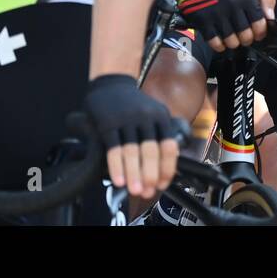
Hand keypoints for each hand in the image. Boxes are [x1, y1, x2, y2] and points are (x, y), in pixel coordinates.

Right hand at [83, 74, 180, 199]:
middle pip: (151, 151)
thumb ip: (159, 134)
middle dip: (151, 174)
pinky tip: (118, 180)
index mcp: (161, 117)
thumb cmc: (133, 105)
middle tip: (148, 192)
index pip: (169, 146)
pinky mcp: (107, 124)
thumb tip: (163, 168)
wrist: (110, 85)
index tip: (164, 183)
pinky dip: (117, 166)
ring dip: (134, 174)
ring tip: (135, 190)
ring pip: (132, 152)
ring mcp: (126, 120)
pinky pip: (113, 148)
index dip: (168, 167)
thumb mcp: (153, 113)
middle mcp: (146, 118)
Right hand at [173, 0, 274, 51]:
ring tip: (232, 37)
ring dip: (233, 43)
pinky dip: (220, 45)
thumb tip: (271, 18)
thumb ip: (266, 1)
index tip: (257, 33)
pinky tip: (220, 40)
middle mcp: (233, 5)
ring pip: (232, 42)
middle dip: (246, 40)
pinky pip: (216, 43)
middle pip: (246, 36)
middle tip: (243, 37)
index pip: (260, 24)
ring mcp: (217, 14)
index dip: (260, 33)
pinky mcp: (204, 21)